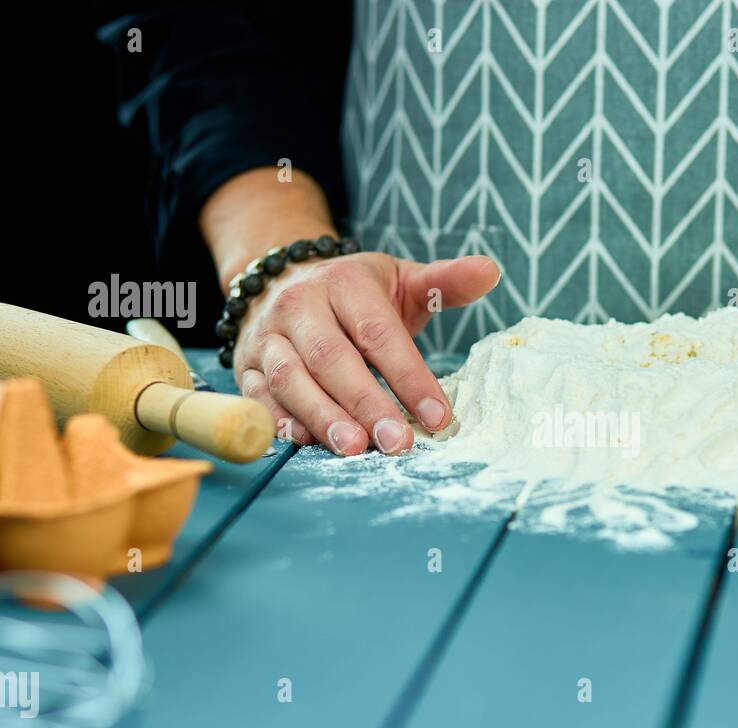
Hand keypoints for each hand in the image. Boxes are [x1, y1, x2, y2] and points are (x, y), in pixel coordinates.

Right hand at [232, 252, 499, 455]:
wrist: (282, 281)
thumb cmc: (356, 294)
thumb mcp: (401, 280)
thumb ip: (445, 282)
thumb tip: (491, 271)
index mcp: (343, 284)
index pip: (379, 333)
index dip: (409, 375)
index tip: (440, 416)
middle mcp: (300, 307)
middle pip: (332, 359)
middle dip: (366, 403)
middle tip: (398, 442)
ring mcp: (268, 337)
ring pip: (290, 378)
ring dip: (321, 416)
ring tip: (354, 448)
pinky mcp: (246, 366)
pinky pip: (258, 395)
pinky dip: (279, 421)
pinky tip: (306, 443)